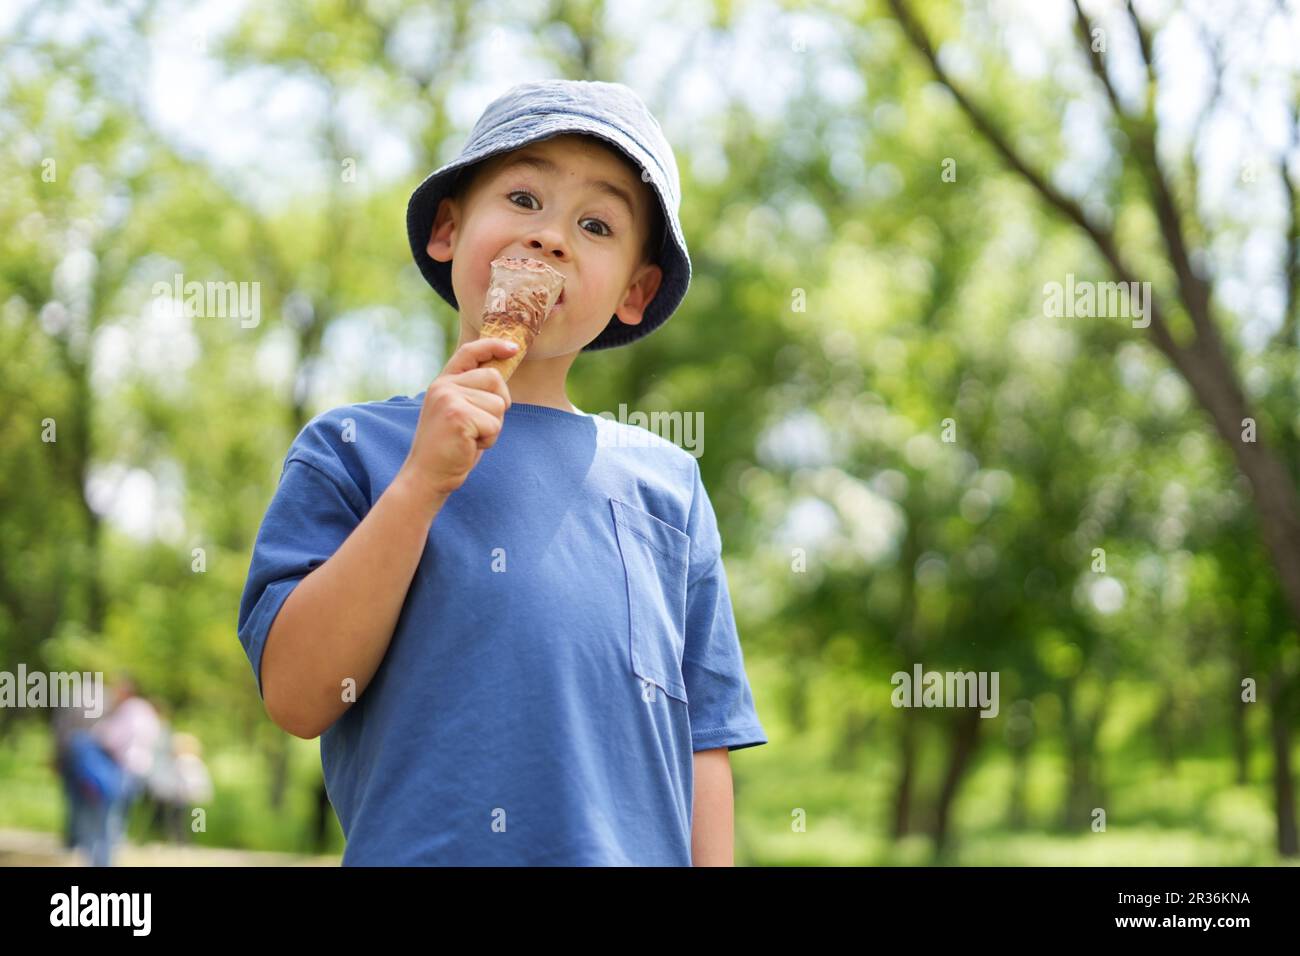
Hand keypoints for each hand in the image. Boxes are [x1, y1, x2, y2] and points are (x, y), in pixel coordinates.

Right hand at [398, 337, 517, 498]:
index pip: (470, 352)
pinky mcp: (458, 416)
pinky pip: (494, 424)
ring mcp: (450, 399)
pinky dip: (488, 440)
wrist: (427, 475)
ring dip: (492, 427)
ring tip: (470, 438)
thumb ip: (473, 393)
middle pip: (495, 379)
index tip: (513, 348)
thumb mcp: (458, 412)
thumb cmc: (449, 447)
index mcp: (443, 382)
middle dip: (498, 405)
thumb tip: (500, 374)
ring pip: (499, 404)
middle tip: (477, 427)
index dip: (493, 346)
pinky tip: (468, 446)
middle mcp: (444, 386)